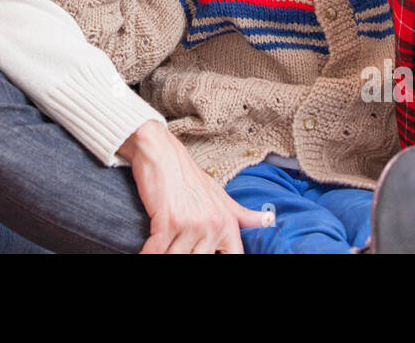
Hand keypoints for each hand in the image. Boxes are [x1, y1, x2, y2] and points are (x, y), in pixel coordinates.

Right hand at [120, 121, 273, 252]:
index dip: (217, 262)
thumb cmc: (188, 176)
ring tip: (160, 246)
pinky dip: (147, 253)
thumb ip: (242, 214)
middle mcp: (213, 225)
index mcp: (227, 223)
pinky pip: (156, 251)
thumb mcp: (219, 195)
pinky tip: (144, 252)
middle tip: (175, 246)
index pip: (233, 256)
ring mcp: (192, 223)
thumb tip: (270, 219)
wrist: (161, 152)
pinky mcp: (169, 220)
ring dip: (165, 253)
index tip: (199, 253)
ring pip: (175, 257)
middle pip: (198, 260)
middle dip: (183, 255)